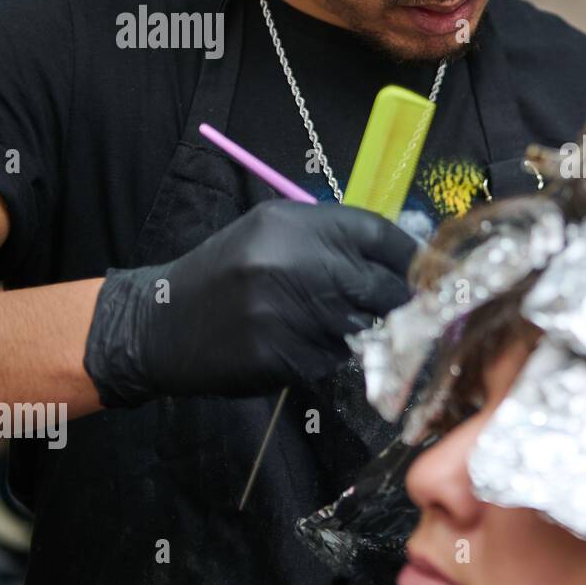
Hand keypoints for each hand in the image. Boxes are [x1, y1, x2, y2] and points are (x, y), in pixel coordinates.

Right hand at [84, 201, 414, 406]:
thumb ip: (329, 237)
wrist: (159, 325)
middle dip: (400, 300)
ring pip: (364, 327)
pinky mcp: (282, 356)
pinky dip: (331, 356)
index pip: (378, 235)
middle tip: (407, 308)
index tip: (426, 269)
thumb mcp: (270, 233)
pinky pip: (333, 359)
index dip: (410, 253)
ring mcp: (288, 313)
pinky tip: (304, 346)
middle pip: (383, 285)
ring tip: (340, 325)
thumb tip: (400, 253)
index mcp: (293, 225)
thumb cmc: (225, 274)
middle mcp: (294, 264)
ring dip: (365, 331)